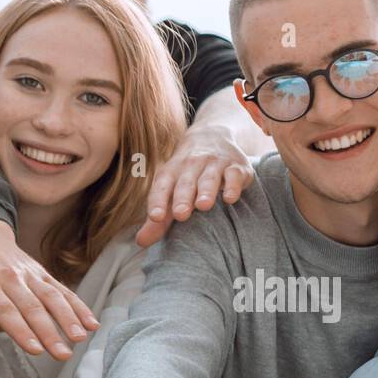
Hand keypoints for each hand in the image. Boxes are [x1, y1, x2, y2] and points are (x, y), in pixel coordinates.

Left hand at [0, 217, 98, 358]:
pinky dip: (78, 305)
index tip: (36, 348)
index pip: (5, 311)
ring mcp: (29, 275)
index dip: (21, 330)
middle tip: (62, 354)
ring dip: (68, 318)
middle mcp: (10, 279)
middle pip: (32, 308)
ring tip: (81, 338)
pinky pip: (62, 290)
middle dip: (49, 331)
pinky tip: (92, 323)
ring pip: (52, 297)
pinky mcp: (42, 274)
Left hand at [135, 127, 254, 247]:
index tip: (155, 216)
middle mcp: (191, 165)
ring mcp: (214, 163)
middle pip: (185, 183)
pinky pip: (234, 174)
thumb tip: (141, 242)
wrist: (212, 135)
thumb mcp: (169, 192)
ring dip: (206, 191)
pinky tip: (230, 198)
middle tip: (180, 214)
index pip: (161, 186)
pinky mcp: (237, 166)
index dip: (157, 201)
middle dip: (182, 198)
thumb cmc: (186, 175)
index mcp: (171, 172)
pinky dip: (233, 185)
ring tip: (203, 206)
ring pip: (209, 178)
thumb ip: (158, 220)